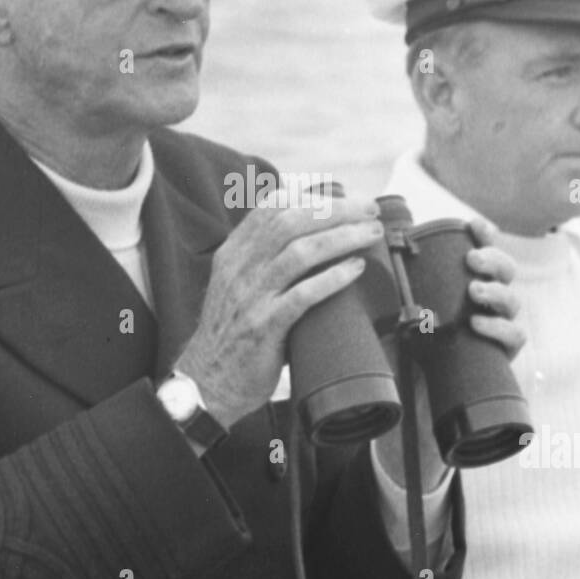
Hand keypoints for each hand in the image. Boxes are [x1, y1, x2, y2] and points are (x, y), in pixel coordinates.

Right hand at [176, 193, 385, 429]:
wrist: (208, 382)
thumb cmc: (232, 334)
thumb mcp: (237, 286)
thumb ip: (263, 261)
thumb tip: (311, 240)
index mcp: (233, 253)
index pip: (271, 207)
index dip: (312, 196)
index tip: (345, 197)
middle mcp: (239, 268)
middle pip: (292, 222)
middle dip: (336, 210)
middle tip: (370, 210)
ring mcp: (251, 297)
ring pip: (300, 252)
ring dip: (342, 237)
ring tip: (371, 234)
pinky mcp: (263, 327)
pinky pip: (302, 295)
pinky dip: (333, 277)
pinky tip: (355, 268)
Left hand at [374, 217, 524, 489]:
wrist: (422, 383)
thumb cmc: (411, 335)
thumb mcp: (401, 302)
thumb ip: (387, 278)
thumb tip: (350, 245)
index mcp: (467, 277)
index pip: (485, 247)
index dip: (484, 233)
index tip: (473, 225)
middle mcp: (488, 297)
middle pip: (505, 269)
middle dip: (492, 259)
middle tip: (471, 259)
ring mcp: (498, 322)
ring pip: (512, 300)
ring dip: (495, 291)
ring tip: (473, 290)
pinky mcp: (502, 352)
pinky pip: (513, 337)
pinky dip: (498, 328)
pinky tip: (477, 323)